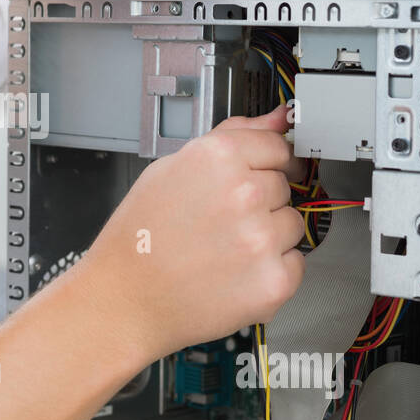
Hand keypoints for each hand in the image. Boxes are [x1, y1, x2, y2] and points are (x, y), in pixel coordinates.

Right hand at [74, 104, 304, 363]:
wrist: (123, 300)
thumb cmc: (139, 239)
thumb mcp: (169, 169)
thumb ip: (230, 137)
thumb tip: (276, 119)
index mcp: (217, 157)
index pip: (278, 145)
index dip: (268, 163)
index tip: (264, 174)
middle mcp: (244, 194)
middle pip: (285, 186)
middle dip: (261, 201)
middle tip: (220, 222)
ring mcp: (261, 240)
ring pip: (293, 224)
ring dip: (269, 235)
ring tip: (223, 249)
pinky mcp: (273, 282)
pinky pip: (295, 264)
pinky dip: (272, 270)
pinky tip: (234, 273)